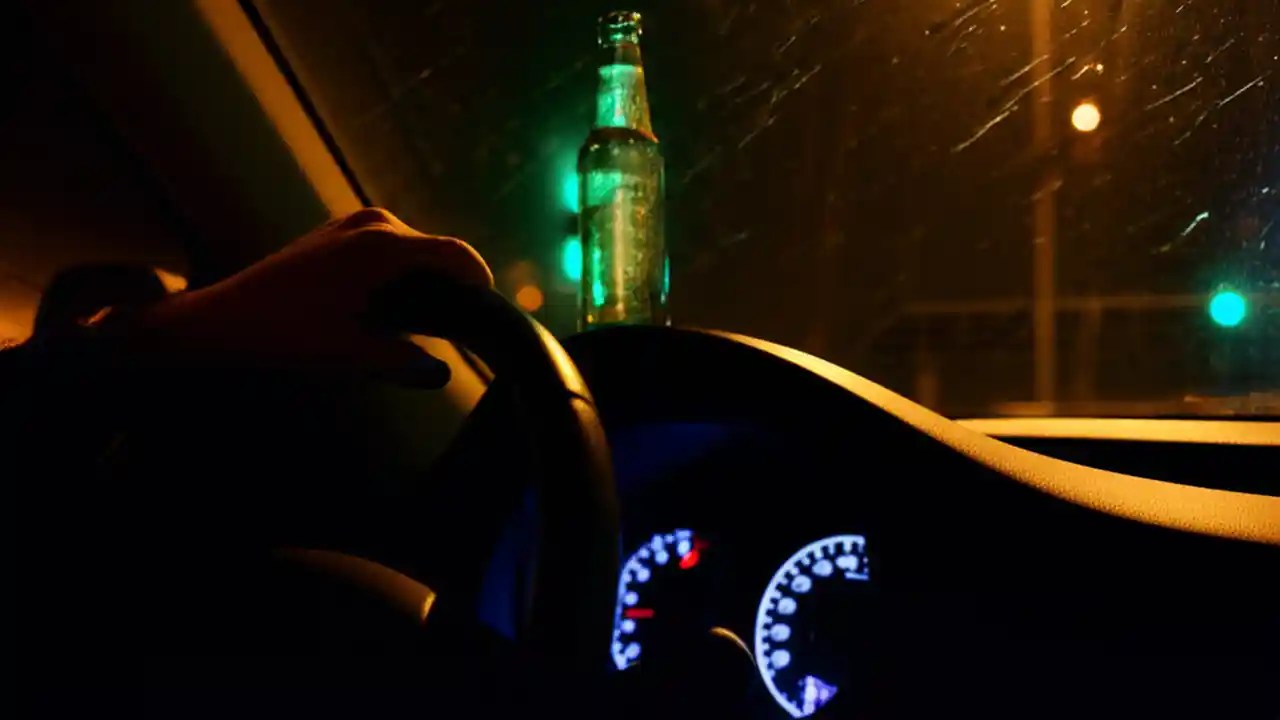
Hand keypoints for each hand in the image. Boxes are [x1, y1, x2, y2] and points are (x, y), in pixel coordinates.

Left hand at [138, 208, 491, 385]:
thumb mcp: (351, 354)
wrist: (225, 319)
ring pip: (416, 251)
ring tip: (416, 327)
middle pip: (439, 253)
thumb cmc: (287, 336)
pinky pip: (392, 249)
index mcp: (382, 248)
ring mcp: (356, 223)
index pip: (458, 256)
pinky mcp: (342, 232)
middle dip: (451, 290)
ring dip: (424, 284)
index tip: (491, 316)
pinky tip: (385, 311)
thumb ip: (404, 360)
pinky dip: (401, 276)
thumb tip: (442, 370)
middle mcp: (374, 224)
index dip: (482, 285)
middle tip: (453, 334)